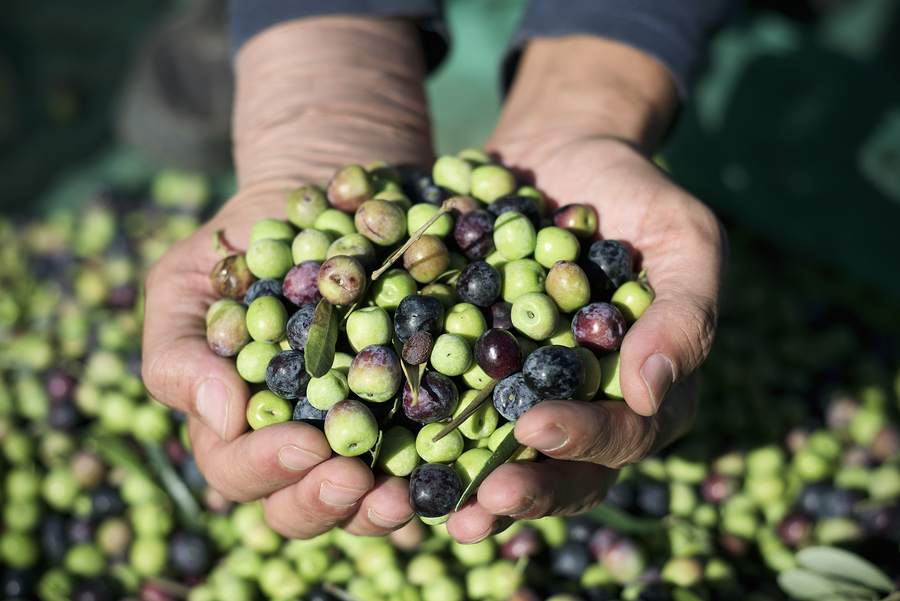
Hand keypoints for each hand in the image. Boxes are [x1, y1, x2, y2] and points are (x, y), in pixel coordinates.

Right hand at [142, 190, 415, 537]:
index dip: (266, 468)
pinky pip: (426, 454)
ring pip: (364, 499)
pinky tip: (449, 460)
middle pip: (302, 504)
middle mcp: (301, 437)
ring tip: (401, 492)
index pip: (238, 469)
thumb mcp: (186, 281)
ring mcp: (361, 428)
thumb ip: (179, 351)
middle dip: (324, 502)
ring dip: (381, 507)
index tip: (304, 443)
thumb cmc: (240, 242)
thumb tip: (222, 417)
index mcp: (241, 422)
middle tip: (353, 479)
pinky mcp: (414, 404)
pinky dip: (436, 468)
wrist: (318, 194)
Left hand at [446, 37, 725, 542]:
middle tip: (484, 499)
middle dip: (526, 487)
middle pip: (564, 466)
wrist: (562, 156)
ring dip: (470, 486)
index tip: (537, 429)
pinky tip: (387, 448)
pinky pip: (452, 405)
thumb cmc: (636, 196)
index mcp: (644, 389)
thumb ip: (684, 314)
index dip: (584, 441)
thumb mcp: (682, 239)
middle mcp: (586, 404)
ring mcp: (528, 390)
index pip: (625, 433)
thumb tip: (651, 394)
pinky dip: (422, 431)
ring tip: (432, 508)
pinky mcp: (476, 368)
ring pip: (505, 454)